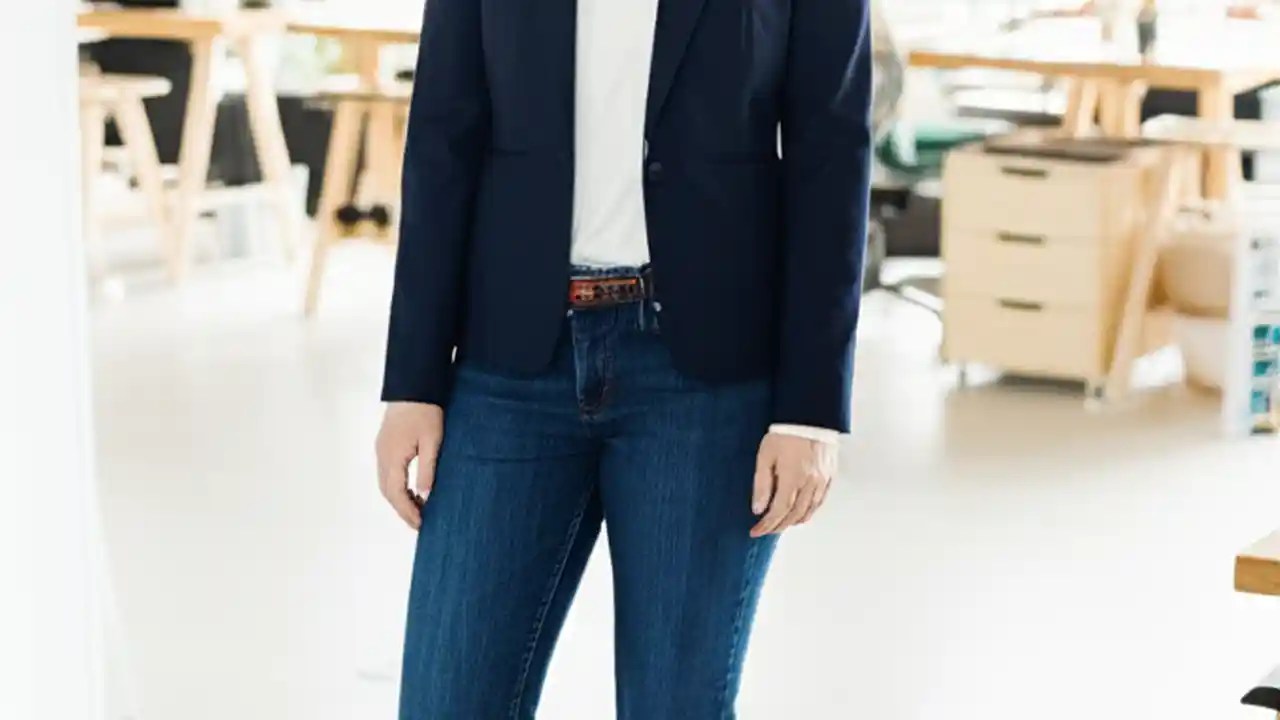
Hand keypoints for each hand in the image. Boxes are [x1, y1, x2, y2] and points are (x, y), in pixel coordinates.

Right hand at [375, 402, 444, 529]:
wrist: (413, 386)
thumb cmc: (426, 411)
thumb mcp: (432, 442)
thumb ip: (427, 470)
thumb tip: (425, 496)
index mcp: (393, 457)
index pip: (396, 494)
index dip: (408, 512)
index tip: (421, 524)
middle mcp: (382, 456)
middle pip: (387, 492)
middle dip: (402, 509)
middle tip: (420, 522)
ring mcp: (381, 450)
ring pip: (385, 484)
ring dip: (399, 499)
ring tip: (418, 508)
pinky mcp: (385, 445)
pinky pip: (387, 473)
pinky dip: (396, 487)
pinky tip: (411, 489)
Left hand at [750, 432, 836, 537]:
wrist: (809, 416)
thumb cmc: (784, 434)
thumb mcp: (765, 457)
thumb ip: (762, 485)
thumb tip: (758, 509)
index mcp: (793, 479)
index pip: (779, 512)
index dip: (767, 525)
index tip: (756, 531)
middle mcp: (810, 484)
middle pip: (794, 516)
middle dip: (778, 526)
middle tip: (765, 530)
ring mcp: (822, 481)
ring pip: (809, 512)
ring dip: (793, 521)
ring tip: (780, 524)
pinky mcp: (830, 476)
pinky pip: (820, 502)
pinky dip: (809, 512)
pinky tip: (800, 513)